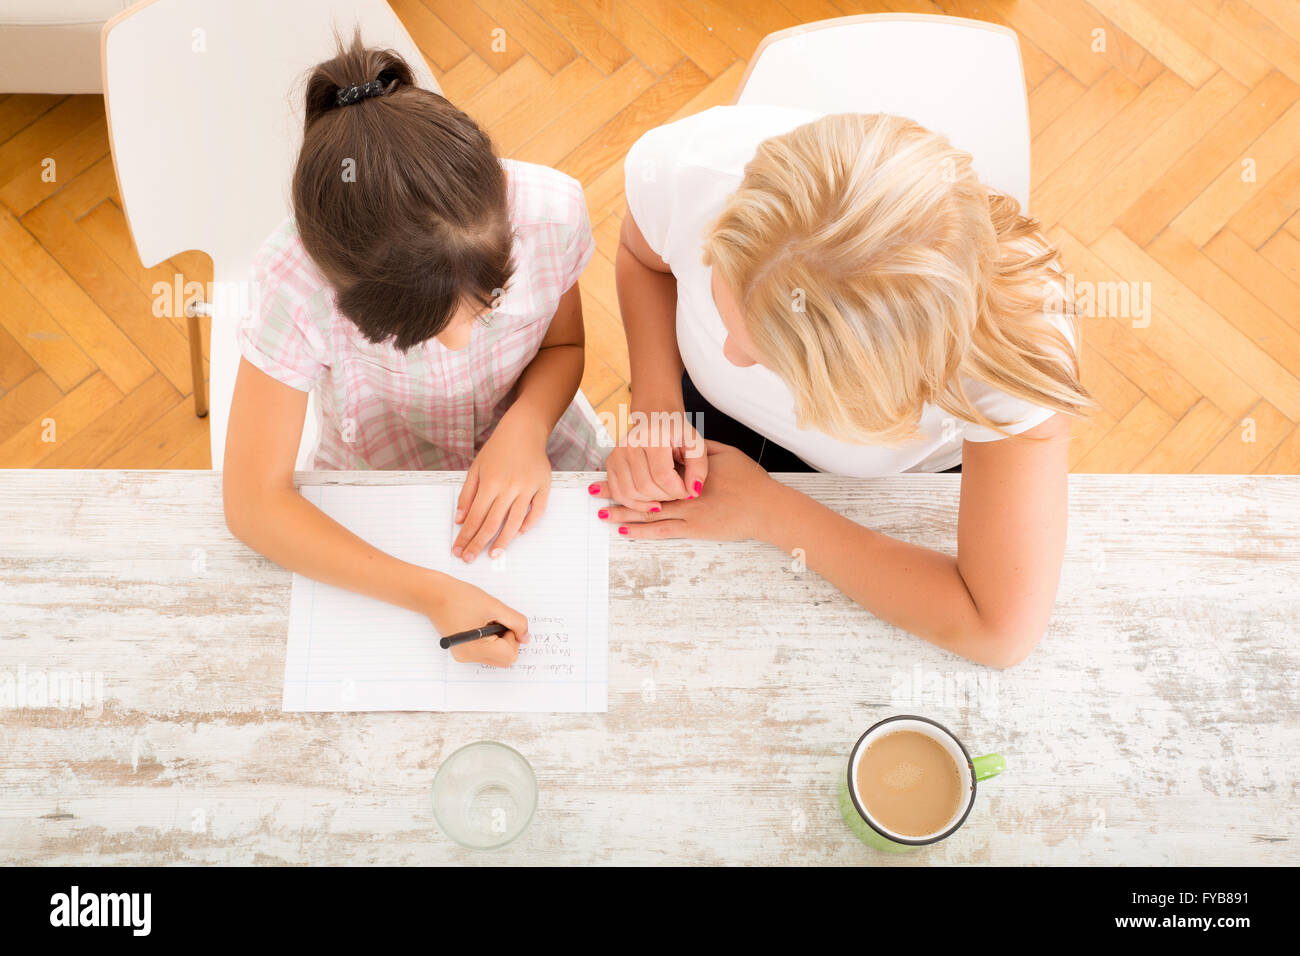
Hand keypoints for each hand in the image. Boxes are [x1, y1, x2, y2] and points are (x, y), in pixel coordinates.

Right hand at [426, 574, 529, 667]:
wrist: (434, 594)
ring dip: (498, 639)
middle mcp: (469, 657)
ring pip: (496, 655)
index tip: (502, 621)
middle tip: (495, 621)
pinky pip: (486, 651)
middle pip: (504, 659)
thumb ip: (516, 622)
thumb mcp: (495, 606)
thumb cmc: (461, 597)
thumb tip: (526, 638)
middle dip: (507, 640)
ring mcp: (464, 656)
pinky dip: (490, 640)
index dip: (512, 637)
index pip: (510, 655)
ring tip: (485, 621)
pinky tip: (479, 624)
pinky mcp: (462, 651)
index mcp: (476, 649)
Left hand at [453, 416, 551, 561]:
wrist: (524, 430)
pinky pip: (537, 512)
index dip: (465, 536)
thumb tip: (459, 520)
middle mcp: (509, 488)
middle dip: (478, 544)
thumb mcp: (476, 468)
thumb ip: (467, 495)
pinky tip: (517, 535)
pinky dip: (528, 525)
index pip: (475, 517)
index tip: (459, 550)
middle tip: (470, 558)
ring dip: (502, 541)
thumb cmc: (498, 448)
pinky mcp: (543, 487)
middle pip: (492, 524)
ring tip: (493, 554)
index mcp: (490, 483)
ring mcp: (528, 488)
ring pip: (514, 522)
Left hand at [593, 441, 779, 541]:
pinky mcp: (693, 529)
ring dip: (623, 511)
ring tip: (602, 512)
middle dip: (618, 490)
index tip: (614, 464)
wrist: (766, 507)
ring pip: (647, 512)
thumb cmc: (750, 479)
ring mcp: (687, 512)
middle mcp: (682, 490)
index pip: (655, 467)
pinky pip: (661, 531)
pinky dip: (641, 531)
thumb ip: (704, 449)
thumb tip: (687, 444)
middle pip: (643, 489)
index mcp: (688, 470)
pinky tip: (624, 529)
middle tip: (595, 492)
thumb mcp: (726, 453)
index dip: (633, 466)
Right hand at [603, 401, 706, 512]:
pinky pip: (618, 492)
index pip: (663, 476)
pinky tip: (648, 503)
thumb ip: (699, 467)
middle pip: (646, 486)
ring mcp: (618, 452)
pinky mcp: (611, 462)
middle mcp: (631, 443)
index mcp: (653, 435)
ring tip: (664, 496)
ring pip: (631, 492)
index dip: (677, 490)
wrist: (655, 415)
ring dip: (650, 501)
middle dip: (665, 497)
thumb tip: (693, 490)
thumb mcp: (695, 444)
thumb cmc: (675, 430)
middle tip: (677, 493)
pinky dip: (632, 503)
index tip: (687, 491)